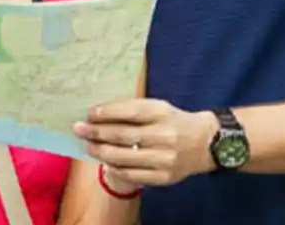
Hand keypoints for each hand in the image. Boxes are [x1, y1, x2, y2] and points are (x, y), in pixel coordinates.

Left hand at [73, 99, 217, 186]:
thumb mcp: (158, 108)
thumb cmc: (174, 121)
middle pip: (123, 135)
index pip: (130, 112)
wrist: (205, 144)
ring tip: (88, 146)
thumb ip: (133, 110)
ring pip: (125, 157)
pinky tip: (106, 162)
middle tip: (78, 129)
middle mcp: (164, 136)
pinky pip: (133, 175)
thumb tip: (99, 115)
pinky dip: (116, 168)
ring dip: (101, 152)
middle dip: (97, 132)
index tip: (89, 113)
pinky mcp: (164, 177)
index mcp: (162, 113)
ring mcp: (164, 159)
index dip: (107, 112)